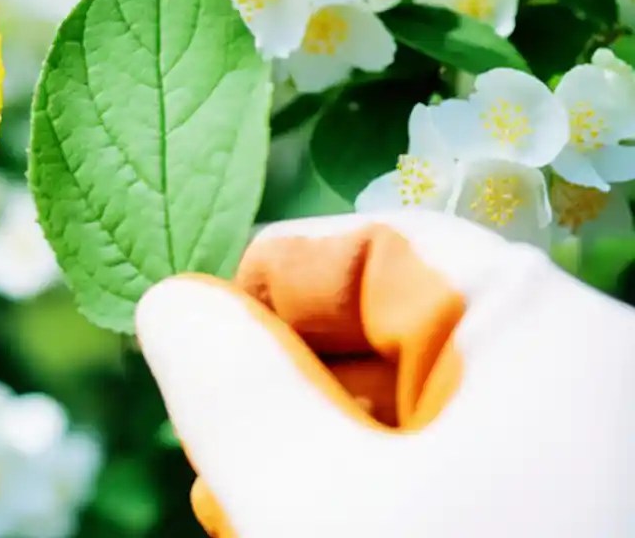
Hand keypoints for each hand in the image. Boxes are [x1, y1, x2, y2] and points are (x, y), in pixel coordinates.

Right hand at [136, 211, 634, 536]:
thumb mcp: (317, 503)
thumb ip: (231, 387)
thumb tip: (174, 304)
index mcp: (533, 328)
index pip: (365, 250)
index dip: (258, 291)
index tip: (188, 357)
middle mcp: (580, 374)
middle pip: (391, 332)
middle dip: (284, 390)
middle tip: (223, 467)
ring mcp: (586, 451)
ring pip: (418, 415)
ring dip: (323, 455)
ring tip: (261, 516)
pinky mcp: (577, 506)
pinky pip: (461, 474)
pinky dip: (383, 500)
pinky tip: (332, 532)